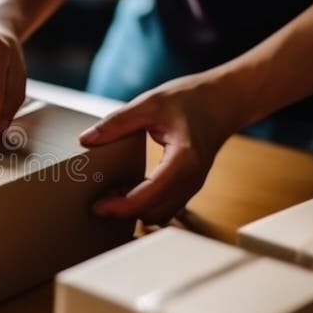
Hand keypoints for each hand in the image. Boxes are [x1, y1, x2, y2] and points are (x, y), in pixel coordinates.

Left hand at [79, 72, 241, 224]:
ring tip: (111, 192)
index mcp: (184, 160)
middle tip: (98, 197)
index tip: (97, 206)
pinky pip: (166, 206)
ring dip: (134, 210)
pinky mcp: (189, 185)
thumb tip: (86, 139)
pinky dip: (145, 204)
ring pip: (160, 214)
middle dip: (124, 211)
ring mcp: (193, 185)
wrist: (225, 100)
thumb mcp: (149, 103)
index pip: (149, 197)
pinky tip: (127, 187)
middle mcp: (192, 179)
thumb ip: (117, 122)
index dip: (120, 207)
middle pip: (153, 213)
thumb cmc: (192, 98)